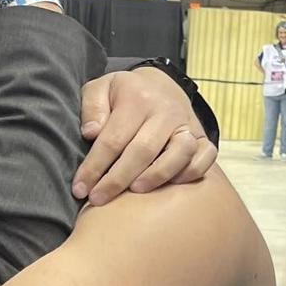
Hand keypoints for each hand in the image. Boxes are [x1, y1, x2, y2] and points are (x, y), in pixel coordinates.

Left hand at [74, 67, 214, 205]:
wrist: (160, 85)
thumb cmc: (124, 94)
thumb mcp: (101, 88)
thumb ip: (92, 107)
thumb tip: (91, 133)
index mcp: (136, 98)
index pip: (113, 139)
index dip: (94, 167)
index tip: (80, 189)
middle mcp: (165, 111)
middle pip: (143, 151)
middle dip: (118, 180)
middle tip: (98, 200)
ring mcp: (186, 124)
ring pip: (179, 154)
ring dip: (157, 177)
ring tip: (134, 193)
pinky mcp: (202, 136)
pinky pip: (205, 156)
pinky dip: (191, 173)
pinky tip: (170, 186)